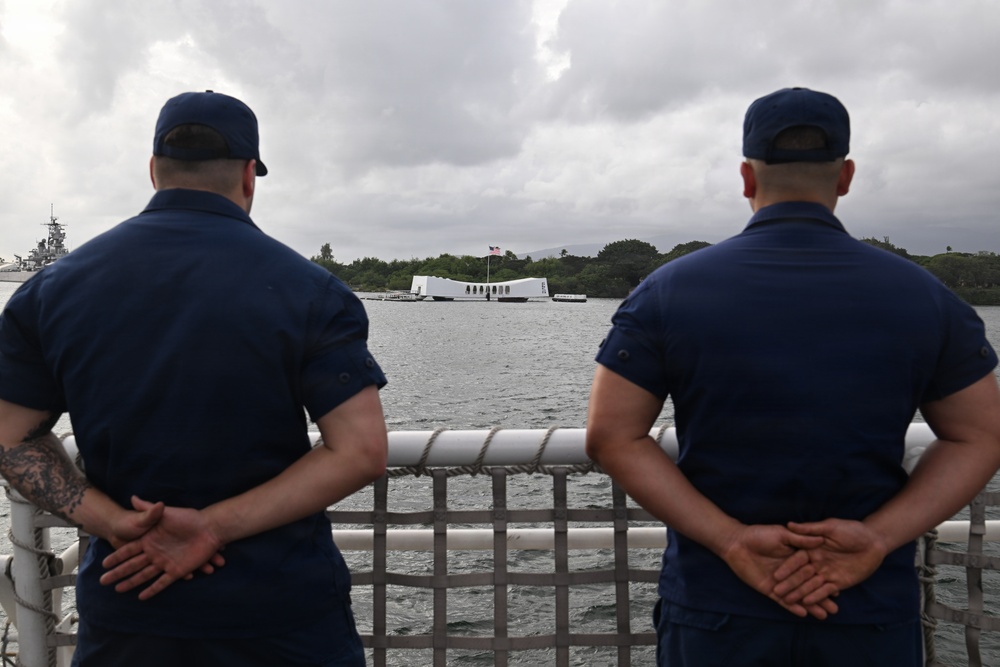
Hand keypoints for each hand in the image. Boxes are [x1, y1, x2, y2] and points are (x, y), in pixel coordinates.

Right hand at [100, 496, 225, 599]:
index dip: (116, 557)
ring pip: (144, 575)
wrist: (210, 528)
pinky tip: (141, 597)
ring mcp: (165, 563)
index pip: (129, 550)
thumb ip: (148, 508)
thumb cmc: (189, 518)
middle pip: (132, 565)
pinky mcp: (177, 571)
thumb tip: (132, 497)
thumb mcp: (166, 512)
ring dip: (131, 583)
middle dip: (118, 573)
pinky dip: (152, 590)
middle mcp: (155, 553)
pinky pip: (162, 582)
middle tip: (102, 581)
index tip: (103, 564)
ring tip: (117, 590)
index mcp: (150, 539)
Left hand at [719, 524, 838, 619]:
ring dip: (810, 606)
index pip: (813, 572)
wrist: (737, 543)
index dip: (825, 581)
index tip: (839, 589)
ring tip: (824, 615)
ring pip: (798, 596)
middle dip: (822, 598)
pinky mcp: (769, 590)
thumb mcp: (782, 534)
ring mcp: (780, 582)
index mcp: (795, 558)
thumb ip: (800, 539)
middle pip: (808, 587)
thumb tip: (821, 538)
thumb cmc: (759, 535)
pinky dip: (792, 607)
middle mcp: (789, 572)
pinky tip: (804, 613)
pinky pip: (782, 601)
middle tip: (835, 609)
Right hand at [775, 519, 887, 606]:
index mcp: (811, 549)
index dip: (786, 568)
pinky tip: (808, 604)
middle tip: (778, 592)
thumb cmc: (852, 530)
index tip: (775, 576)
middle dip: (790, 583)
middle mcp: (816, 562)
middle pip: (801, 575)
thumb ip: (810, 529)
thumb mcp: (830, 527)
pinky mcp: (837, 582)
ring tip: (789, 601)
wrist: (873, 542)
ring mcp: (826, 573)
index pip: (796, 560)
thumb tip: (790, 524)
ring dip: (801, 593)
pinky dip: (817, 597)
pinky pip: (825, 591)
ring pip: (811, 585)